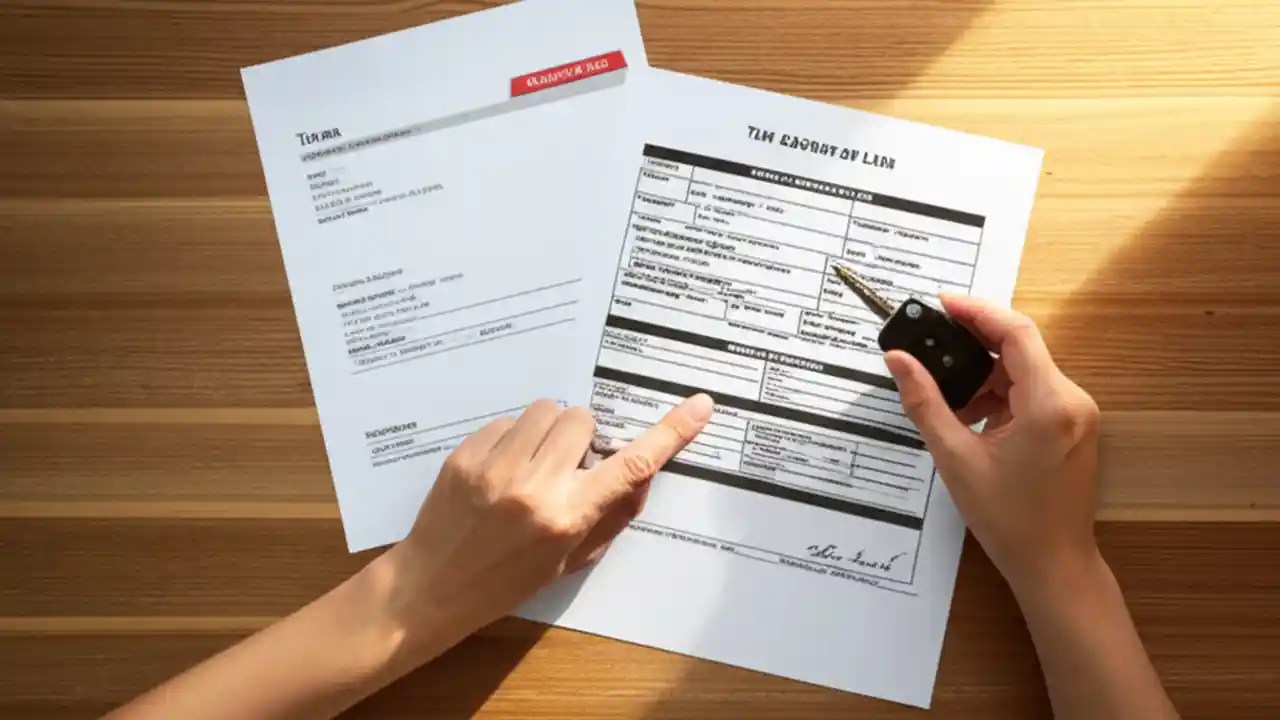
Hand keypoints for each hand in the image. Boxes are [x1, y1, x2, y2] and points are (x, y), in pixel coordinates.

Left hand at [381, 394, 713, 658]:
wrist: (433, 585)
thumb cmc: (506, 581)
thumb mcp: (569, 559)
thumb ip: (611, 515)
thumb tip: (642, 471)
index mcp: (567, 517)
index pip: (630, 465)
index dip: (670, 433)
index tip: (698, 406)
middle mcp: (535, 486)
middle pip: (581, 419)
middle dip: (581, 437)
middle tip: (566, 465)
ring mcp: (496, 466)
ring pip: (545, 410)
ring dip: (547, 431)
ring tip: (531, 464)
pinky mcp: (466, 454)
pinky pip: (507, 420)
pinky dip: (512, 438)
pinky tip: (499, 470)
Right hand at [883, 294, 1100, 593]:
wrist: (1053, 564)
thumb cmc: (1010, 520)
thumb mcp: (955, 458)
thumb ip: (925, 402)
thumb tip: (899, 360)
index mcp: (1050, 404)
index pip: (1017, 333)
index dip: (977, 311)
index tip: (942, 302)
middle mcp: (1072, 401)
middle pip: (1020, 348)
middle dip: (974, 344)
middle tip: (930, 342)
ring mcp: (1076, 413)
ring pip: (1024, 370)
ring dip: (984, 375)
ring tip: (947, 398)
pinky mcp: (1071, 425)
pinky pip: (1032, 392)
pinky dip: (1000, 395)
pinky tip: (971, 416)